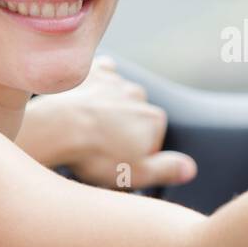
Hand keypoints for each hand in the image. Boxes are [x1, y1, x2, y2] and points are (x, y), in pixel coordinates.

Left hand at [17, 55, 196, 188]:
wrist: (57, 128)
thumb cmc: (96, 154)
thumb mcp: (137, 174)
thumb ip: (167, 169)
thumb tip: (190, 167)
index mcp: (153, 119)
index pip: (153, 138)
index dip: (137, 153)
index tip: (118, 164)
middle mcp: (138, 95)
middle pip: (136, 115)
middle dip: (124, 128)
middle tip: (101, 148)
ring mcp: (114, 82)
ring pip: (119, 94)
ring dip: (110, 106)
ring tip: (90, 127)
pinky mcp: (91, 73)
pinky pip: (101, 72)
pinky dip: (98, 82)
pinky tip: (88, 96)